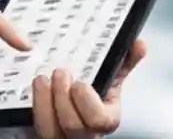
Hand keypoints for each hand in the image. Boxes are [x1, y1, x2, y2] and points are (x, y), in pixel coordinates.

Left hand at [31, 40, 145, 138]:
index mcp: (106, 119)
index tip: (80, 82)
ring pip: (49, 130)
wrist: (69, 106)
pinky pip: (34, 128)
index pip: (100, 120)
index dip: (87, 102)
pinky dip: (33, 106)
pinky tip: (35, 87)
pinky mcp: (41, 134)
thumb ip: (124, 62)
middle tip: (60, 72)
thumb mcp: (110, 78)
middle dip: (63, 97)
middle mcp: (84, 133)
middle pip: (73, 126)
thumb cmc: (92, 94)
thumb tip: (139, 43)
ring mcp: (61, 136)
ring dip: (44, 102)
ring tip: (42, 79)